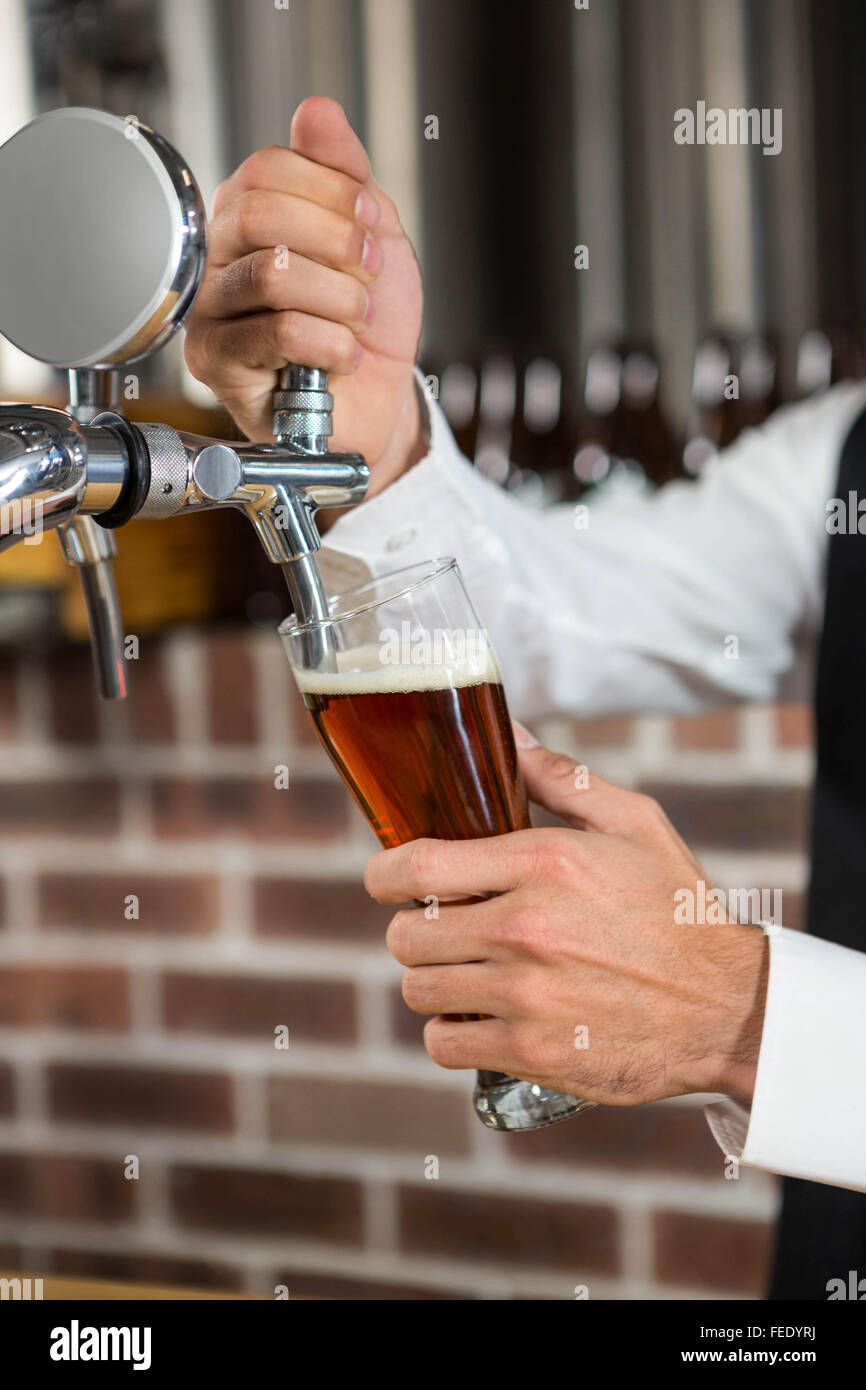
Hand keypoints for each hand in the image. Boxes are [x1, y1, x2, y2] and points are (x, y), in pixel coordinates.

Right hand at [184, 96, 424, 496]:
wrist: (378, 403)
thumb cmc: (367, 325)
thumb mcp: (373, 236)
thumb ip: (345, 172)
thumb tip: (316, 111)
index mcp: (248, 215)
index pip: (268, 168)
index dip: (332, 191)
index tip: (371, 224)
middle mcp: (219, 258)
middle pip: (259, 213)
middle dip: (336, 242)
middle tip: (370, 274)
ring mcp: (211, 311)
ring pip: (273, 275)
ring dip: (341, 299)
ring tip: (357, 322)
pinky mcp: (216, 365)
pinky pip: (277, 333)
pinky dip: (332, 343)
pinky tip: (343, 357)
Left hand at [366, 733, 768, 1106]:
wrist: (728, 1007)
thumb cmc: (677, 910)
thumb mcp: (633, 823)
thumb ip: (559, 778)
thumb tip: (504, 735)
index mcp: (544, 863)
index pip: (416, 866)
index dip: (383, 874)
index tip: (387, 880)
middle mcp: (526, 928)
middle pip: (407, 933)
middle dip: (416, 928)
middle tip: (445, 929)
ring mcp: (526, 996)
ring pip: (418, 989)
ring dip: (433, 981)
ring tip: (467, 972)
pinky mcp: (531, 1052)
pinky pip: (443, 1045)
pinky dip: (452, 1032)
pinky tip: (481, 1017)